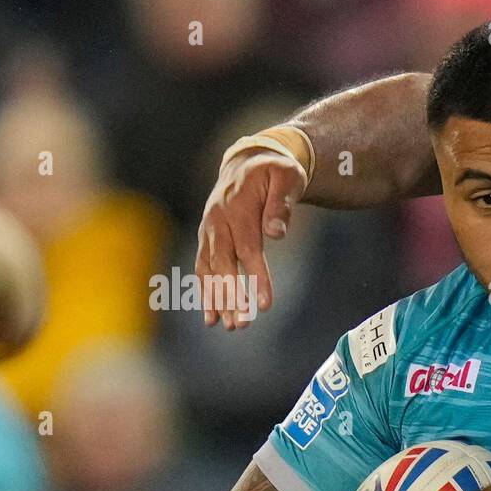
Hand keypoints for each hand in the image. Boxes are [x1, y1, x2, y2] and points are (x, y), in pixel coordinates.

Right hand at [195, 149, 305, 328]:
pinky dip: (206, 292)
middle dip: (231, 296)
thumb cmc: (273, 172)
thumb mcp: (286, 177)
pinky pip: (203, 268)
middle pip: (223, 263)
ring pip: (209, 269)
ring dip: (217, 300)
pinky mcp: (207, 240)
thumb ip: (282, 203)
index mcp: (237, 207)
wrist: (247, 163)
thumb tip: (277, 233)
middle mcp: (217, 221)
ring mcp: (209, 231)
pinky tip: (212, 317)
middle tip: (242, 325)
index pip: (248, 248)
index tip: (264, 304)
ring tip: (229, 327)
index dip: (256, 277)